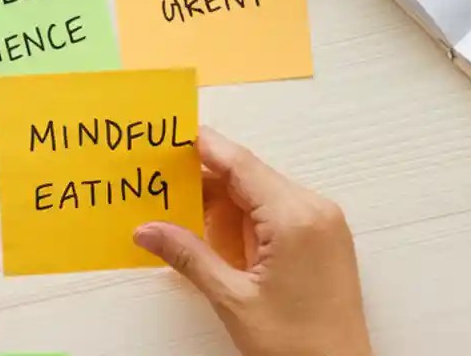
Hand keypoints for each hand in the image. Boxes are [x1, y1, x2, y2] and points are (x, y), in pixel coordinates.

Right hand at [134, 127, 370, 355]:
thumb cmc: (298, 346)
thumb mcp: (232, 299)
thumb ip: (188, 256)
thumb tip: (148, 230)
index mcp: (295, 218)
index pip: (240, 164)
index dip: (203, 146)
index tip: (170, 135)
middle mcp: (314, 210)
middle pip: (248, 176)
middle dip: (205, 179)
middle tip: (162, 181)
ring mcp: (322, 224)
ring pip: (259, 194)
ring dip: (222, 201)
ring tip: (179, 211)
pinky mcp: (322, 239)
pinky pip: (275, 212)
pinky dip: (244, 218)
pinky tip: (214, 234)